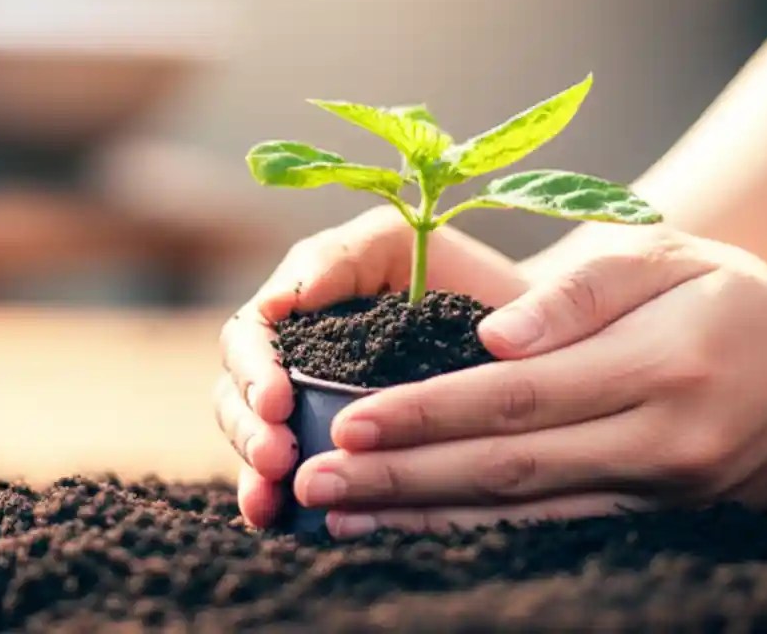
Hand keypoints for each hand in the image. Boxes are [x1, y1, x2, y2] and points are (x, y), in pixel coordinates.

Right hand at [215, 205, 528, 527]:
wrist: (529, 336)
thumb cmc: (461, 278)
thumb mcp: (397, 244)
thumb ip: (334, 260)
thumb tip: (275, 305)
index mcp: (299, 310)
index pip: (249, 337)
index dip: (254, 370)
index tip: (278, 401)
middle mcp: (293, 362)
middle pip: (237, 396)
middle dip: (247, 428)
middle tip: (276, 457)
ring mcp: (310, 412)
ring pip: (255, 441)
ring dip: (254, 472)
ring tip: (271, 500)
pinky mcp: (340, 457)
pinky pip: (293, 482)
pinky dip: (278, 503)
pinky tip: (281, 521)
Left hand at [301, 226, 766, 536]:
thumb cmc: (741, 300)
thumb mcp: (673, 259)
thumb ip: (583, 293)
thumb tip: (494, 338)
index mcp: (655, 367)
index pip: (516, 398)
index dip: (426, 412)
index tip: (348, 418)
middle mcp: (656, 443)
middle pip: (506, 468)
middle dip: (401, 477)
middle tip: (316, 479)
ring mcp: (658, 494)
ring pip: (523, 515)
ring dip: (426, 519)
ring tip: (343, 516)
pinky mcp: (654, 518)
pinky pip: (554, 533)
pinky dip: (481, 536)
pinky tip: (421, 532)